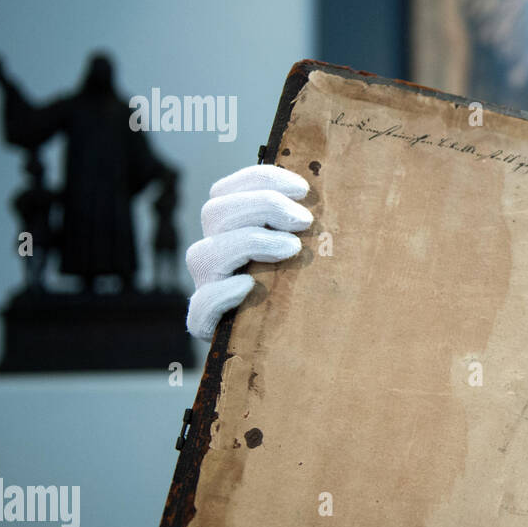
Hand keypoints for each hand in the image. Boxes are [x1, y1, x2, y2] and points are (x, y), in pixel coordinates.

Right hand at [185, 164, 312, 340]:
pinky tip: (250, 287)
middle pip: (214, 213)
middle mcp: (215, 256)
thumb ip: (308, 223)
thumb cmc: (313, 287)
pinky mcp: (210, 327)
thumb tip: (328, 196)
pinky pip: (200, 310)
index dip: (261, 180)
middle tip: (304, 221)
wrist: (301, 346)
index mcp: (232, 229)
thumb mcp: (311, 249)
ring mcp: (208, 289)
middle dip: (262, 206)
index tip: (302, 189)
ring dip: (249, 242)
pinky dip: (220, 295)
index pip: (227, 191)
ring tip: (292, 249)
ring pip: (202, 255)